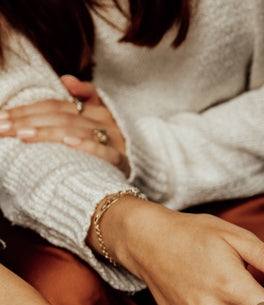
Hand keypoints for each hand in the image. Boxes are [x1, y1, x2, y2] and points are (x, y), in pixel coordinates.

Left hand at [0, 75, 128, 174]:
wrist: (148, 166)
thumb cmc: (115, 144)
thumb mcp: (101, 117)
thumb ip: (85, 96)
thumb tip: (65, 78)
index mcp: (96, 110)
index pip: (55, 105)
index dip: (27, 109)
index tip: (2, 117)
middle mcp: (105, 121)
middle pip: (61, 116)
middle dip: (28, 121)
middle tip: (2, 128)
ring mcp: (115, 140)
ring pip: (77, 130)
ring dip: (48, 132)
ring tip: (23, 135)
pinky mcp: (122, 160)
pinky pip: (104, 152)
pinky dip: (86, 145)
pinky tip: (68, 143)